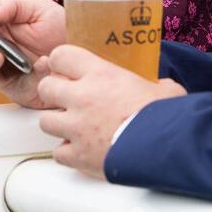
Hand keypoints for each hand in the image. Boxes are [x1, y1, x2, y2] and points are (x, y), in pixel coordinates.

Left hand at [36, 45, 184, 178]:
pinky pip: (58, 153)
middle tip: (67, 99)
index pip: (61, 56)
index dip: (61, 62)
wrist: (166, 149)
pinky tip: (81, 151)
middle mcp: (82, 98)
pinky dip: (68, 153)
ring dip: (58, 124)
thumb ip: (155, 83)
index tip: (67, 69)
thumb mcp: (165, 89)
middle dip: (53, 93)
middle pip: (45, 88)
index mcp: (101, 75)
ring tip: (74, 127)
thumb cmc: (167, 117)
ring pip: (45, 122)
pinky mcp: (79, 156)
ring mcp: (77, 128)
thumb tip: (161, 86)